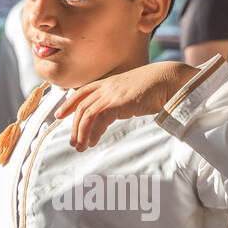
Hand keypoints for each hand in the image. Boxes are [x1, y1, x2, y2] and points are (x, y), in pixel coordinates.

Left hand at [55, 61, 194, 149]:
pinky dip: (93, 133)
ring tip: (80, 147)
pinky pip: (98, 119)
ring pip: (86, 114)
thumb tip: (115, 112)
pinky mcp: (118, 103)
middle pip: (80, 106)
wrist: (167, 80)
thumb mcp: (131, 92)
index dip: (68, 103)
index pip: (81, 92)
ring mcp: (111, 94)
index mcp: (108, 83)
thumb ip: (120, 100)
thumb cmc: (154, 87)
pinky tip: (93, 142)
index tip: (60, 115)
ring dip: (81, 132)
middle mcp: (106, 87)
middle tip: (73, 142)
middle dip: (73, 125)